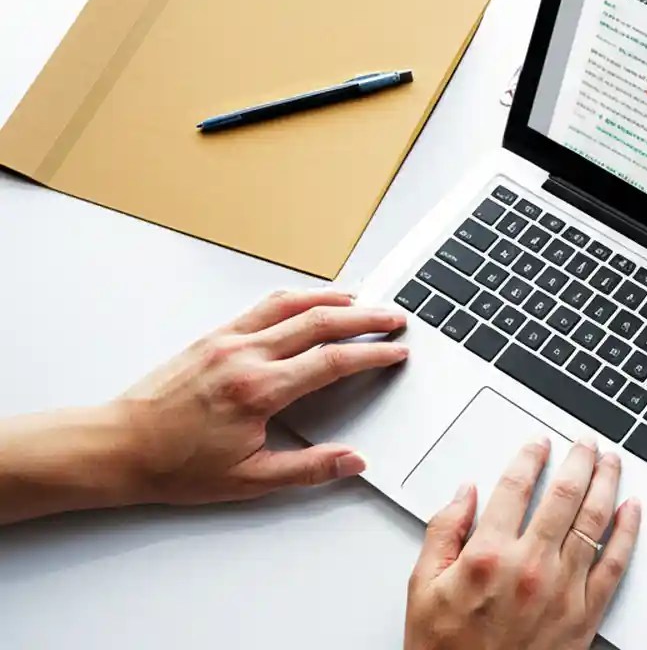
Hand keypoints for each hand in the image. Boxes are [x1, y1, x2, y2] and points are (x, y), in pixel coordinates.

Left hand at [114, 289, 408, 504]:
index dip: (371, 355)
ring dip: (331, 298)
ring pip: (290, 305)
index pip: (330, 361)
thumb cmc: (174, 465)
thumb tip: (353, 461)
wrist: (118, 447)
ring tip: (361, 300)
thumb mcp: (249, 480)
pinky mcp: (211, 337)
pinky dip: (294, 299)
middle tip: (394, 318)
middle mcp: (244, 356)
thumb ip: (308, 468)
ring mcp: (226, 340)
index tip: (396, 351)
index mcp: (258, 390)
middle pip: (319, 321)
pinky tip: (308, 301)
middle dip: (364, 317)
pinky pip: (262, 307)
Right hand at [405, 438, 641, 649]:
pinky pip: (614, 563)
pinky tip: (631, 510)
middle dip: (578, 459)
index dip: (530, 457)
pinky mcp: (585, 614)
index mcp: (487, 555)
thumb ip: (442, 533)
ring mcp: (562, 589)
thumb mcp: (422, 589)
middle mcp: (529, 567)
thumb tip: (464, 494)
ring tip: (611, 461)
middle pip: (563, 494)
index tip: (538, 443)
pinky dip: (627, 531)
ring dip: (606, 482)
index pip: (514, 487)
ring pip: (594, 519)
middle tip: (585, 442)